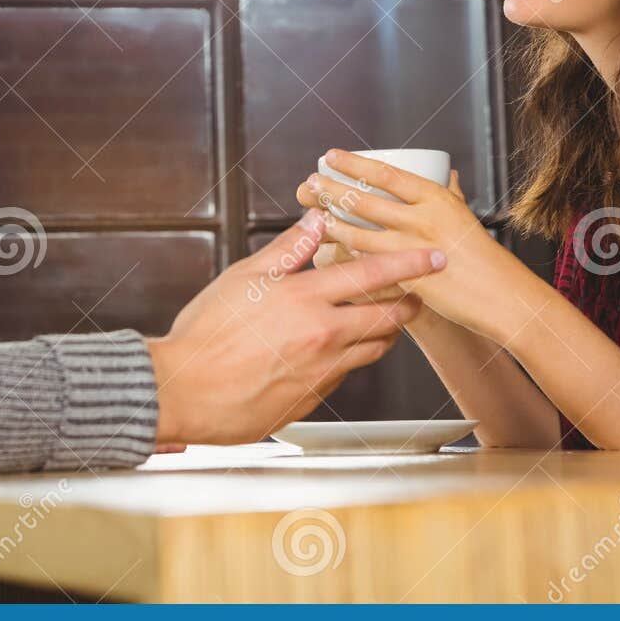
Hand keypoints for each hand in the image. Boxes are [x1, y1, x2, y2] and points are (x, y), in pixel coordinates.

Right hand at [146, 209, 447, 446]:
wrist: (186, 392)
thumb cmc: (206, 334)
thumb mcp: (243, 278)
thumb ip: (286, 250)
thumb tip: (315, 222)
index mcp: (305, 299)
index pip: (372, 274)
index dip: (409, 263)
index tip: (433, 256)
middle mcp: (322, 335)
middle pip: (388, 318)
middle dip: (409, 304)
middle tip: (416, 295)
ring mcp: (322, 370)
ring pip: (374, 349)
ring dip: (384, 332)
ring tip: (380, 319)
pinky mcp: (315, 398)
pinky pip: (347, 373)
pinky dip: (350, 357)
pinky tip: (336, 349)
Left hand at [297, 149, 535, 341]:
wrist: (502, 296)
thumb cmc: (484, 256)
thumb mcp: (466, 215)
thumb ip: (451, 193)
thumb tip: (447, 172)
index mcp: (435, 198)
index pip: (386, 174)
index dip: (353, 163)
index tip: (329, 156)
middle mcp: (422, 219)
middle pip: (365, 200)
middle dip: (331, 191)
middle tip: (308, 185)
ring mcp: (412, 250)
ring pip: (359, 234)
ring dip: (332, 224)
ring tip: (313, 216)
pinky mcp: (407, 278)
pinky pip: (368, 265)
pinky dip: (346, 258)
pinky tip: (327, 253)